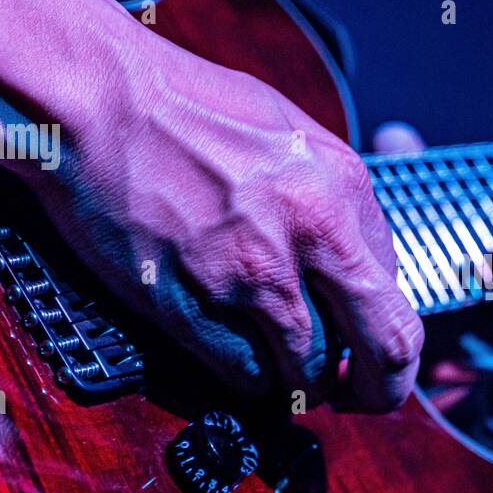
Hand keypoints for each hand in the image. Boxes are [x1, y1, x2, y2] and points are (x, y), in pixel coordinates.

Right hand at [44, 47, 423, 411]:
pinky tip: (243, 361)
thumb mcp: (293, 136)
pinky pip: (245, 373)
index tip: (363, 343)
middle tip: (361, 396)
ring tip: (288, 373)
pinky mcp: (190, 304)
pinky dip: (251, 380)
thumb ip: (335, 202)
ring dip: (304, 383)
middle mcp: (308, 235)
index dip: (382, 331)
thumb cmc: (189, 106)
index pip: (395, 293)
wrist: (98, 96)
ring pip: (310, 372)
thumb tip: (358, 267)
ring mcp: (248, 274)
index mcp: (341, 188)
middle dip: (380, 386)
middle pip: (384, 347)